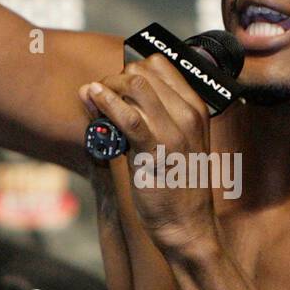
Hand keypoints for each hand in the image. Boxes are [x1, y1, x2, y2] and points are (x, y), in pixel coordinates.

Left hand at [79, 53, 221, 258]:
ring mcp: (174, 131)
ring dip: (108, 88)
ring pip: (135, 85)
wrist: (187, 224)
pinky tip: (93, 98)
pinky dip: (106, 103)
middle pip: (144, 71)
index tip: (116, 85)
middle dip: (114, 77)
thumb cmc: (176, 185)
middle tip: (102, 96)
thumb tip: (95, 88)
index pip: (161, 64)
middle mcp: (188, 114)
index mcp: (196, 108)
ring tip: (96, 102)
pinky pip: (127, 116)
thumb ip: (140, 116)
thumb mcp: (170, 143)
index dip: (131, 68)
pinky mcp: (156, 150)